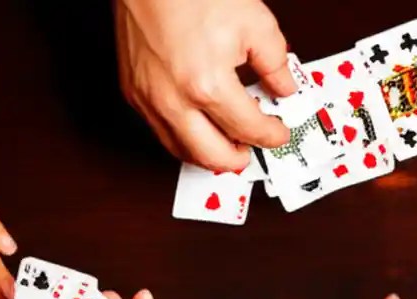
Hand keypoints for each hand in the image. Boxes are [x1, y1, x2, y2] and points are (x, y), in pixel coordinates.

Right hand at [114, 0, 294, 169]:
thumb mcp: (254, 22)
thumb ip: (276, 63)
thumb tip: (284, 87)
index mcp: (208, 86)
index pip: (249, 130)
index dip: (271, 135)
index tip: (279, 132)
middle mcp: (174, 101)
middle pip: (213, 157)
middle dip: (239, 159)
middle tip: (253, 150)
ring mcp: (149, 100)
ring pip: (181, 151)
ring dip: (208, 154)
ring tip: (227, 143)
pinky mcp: (132, 92)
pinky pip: (160, 131)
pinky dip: (183, 137)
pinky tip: (196, 124)